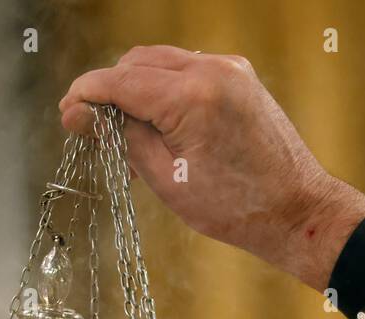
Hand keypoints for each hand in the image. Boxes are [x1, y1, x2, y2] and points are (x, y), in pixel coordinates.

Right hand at [59, 46, 364, 290]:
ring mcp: (230, 69)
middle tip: (89, 130)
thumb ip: (121, 138)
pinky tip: (155, 128)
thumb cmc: (235, 207)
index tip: (67, 115)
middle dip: (110, 92)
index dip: (87, 96)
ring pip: (161, 64)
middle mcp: (213, 70)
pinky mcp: (239, 78)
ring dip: (135, 91)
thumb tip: (79, 115)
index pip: (121, 80)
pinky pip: (186, 72)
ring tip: (123, 137)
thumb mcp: (165, 179)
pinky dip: (162, 92)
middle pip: (138, 63)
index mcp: (192, 95)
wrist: (296, 210)